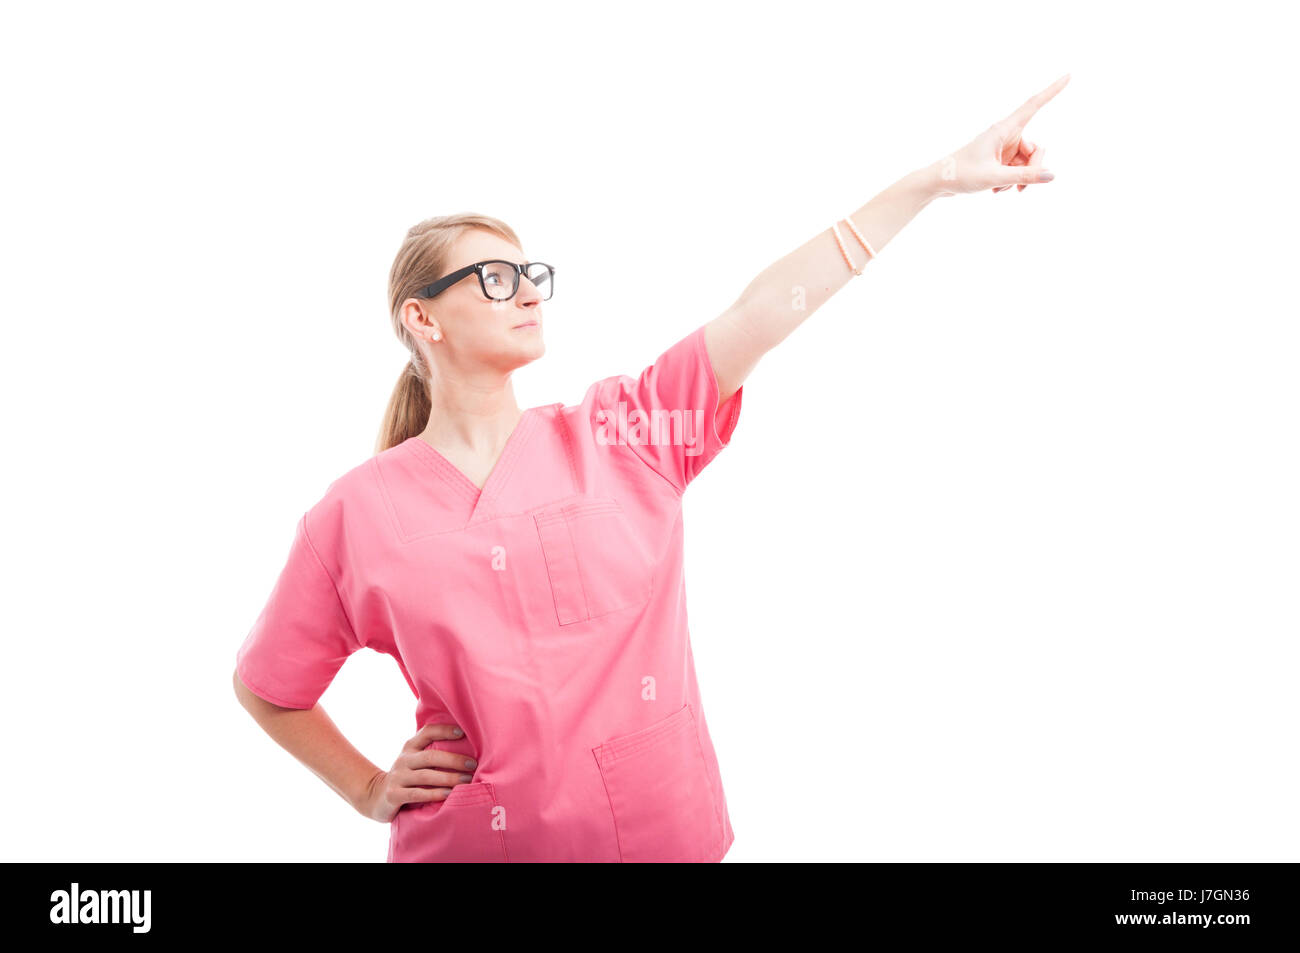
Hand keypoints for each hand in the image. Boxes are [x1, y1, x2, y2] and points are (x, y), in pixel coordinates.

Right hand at [356, 723, 477, 822]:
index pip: (427, 732)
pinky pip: (417, 793)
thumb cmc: (406, 777)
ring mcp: (397, 777)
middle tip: (473, 764)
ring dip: (449, 778)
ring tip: (467, 781)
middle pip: (431, 757)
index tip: (463, 733)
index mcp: (410, 747)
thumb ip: (433, 753)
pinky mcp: (394, 794)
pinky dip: (435, 794)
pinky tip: (449, 794)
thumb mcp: (415, 761)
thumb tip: (468, 748)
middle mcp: (404, 759)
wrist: (375, 796)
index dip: (444, 730)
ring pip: (426, 776)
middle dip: (454, 760)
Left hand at [929, 74, 1069, 196]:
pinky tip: (995, 190)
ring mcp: (1004, 148)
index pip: (1033, 105)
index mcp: (1003, 129)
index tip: (1068, 75)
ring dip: (1019, 179)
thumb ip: (1024, 177)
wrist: (937, 182)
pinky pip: (1017, 170)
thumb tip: (1052, 175)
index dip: (1052, 91)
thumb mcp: (995, 178)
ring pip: (1027, 162)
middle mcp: (1006, 135)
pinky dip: (1011, 181)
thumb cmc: (961, 175)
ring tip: (999, 189)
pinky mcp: (1000, 159)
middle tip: (1021, 188)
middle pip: (1037, 148)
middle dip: (1034, 168)